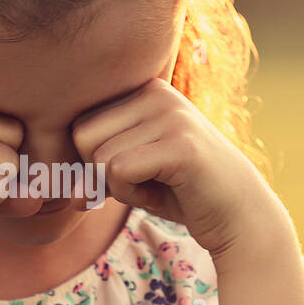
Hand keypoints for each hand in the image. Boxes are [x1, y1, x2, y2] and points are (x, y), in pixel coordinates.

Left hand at [70, 78, 290, 262]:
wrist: (239, 215)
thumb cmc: (179, 191)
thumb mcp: (130, 169)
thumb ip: (93, 166)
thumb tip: (63, 191)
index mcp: (144, 89)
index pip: (79, 124)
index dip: (93, 161)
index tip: (131, 172)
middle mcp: (157, 92)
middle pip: (82, 137)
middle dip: (100, 173)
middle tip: (142, 181)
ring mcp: (171, 115)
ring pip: (99, 157)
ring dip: (119, 187)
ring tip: (157, 184)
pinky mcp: (180, 145)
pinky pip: (118, 171)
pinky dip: (130, 194)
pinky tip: (163, 191)